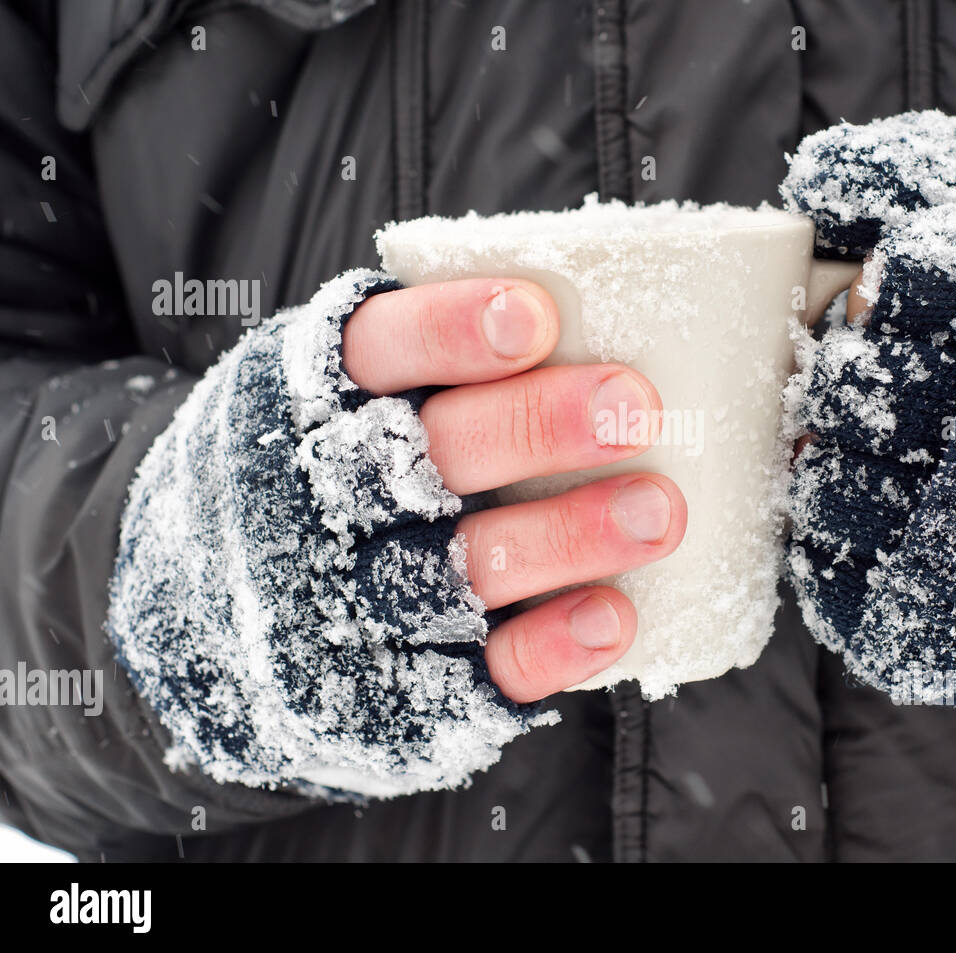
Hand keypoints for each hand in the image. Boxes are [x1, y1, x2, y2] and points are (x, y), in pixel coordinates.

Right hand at [342, 279, 686, 702]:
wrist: (226, 626)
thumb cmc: (334, 472)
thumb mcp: (346, 394)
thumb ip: (437, 361)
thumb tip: (591, 312)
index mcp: (316, 401)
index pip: (376, 352)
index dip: (449, 332)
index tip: (535, 317)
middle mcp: (327, 499)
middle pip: (432, 457)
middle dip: (535, 428)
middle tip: (633, 407)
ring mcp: (360, 598)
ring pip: (465, 564)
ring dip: (567, 535)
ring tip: (658, 511)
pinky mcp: (402, 682)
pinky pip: (479, 668)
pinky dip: (549, 644)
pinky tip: (614, 615)